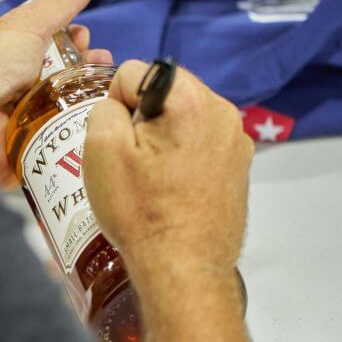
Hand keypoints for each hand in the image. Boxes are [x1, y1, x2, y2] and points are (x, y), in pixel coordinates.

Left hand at [0, 0, 110, 187]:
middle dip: (85, 67)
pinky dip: (75, 126)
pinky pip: (57, 132)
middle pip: (60, 69)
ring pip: (62, 101)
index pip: (48, 37)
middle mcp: (14, 76)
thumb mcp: (28, 25)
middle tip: (101, 66)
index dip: (72, 37)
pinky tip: (94, 121)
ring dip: (85, 97)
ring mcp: (20, 108)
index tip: (89, 39)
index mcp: (10, 47)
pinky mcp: (26, 138)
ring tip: (104, 95)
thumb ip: (61, 1)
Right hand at [83, 61, 252, 290]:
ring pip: (183, 118)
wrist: (184, 269)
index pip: (135, 72)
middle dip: (142, 117)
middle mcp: (223, 112)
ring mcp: (237, 142)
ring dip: (162, 137)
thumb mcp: (101, 148)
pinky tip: (171, 188)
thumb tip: (121, 105)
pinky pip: (200, 143)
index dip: (115, 103)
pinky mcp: (240, 168)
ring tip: (151, 178)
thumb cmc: (141, 210)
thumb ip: (106, 105)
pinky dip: (182, 156)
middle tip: (132, 160)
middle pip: (164, 92)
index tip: (118, 140)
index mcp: (191, 99)